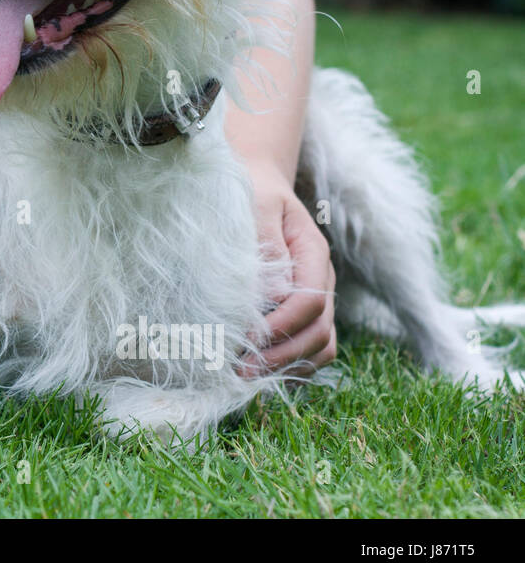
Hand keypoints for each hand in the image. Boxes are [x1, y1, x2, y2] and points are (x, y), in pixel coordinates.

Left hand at [238, 163, 336, 379]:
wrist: (258, 184)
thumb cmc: (251, 192)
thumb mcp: (256, 205)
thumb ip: (265, 244)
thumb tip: (271, 295)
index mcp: (313, 253)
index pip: (309, 303)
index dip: (280, 328)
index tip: (246, 341)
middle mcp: (321, 280)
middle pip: (320, 332)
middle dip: (282, 356)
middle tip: (241, 371)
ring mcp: (317, 297)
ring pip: (321, 346)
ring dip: (289, 366)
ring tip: (248, 378)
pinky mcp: (304, 309)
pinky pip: (311, 347)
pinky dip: (292, 365)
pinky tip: (262, 374)